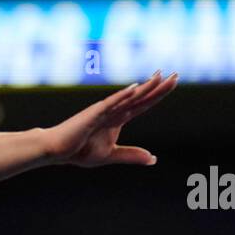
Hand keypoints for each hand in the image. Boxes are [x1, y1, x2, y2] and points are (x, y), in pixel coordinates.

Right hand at [40, 71, 177, 167]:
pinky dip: (122, 96)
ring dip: (144, 87)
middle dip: (158, 87)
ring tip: (160, 76)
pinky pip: (110, 103)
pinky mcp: (93, 114)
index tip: (172, 82)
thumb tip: (153, 159)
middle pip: (141, 97)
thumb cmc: (79, 151)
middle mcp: (114, 111)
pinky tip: (135, 88)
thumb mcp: (110, 155)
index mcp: (118, 119)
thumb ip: (131, 155)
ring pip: (129, 97)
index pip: (143, 104)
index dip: (158, 94)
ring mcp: (103, 110)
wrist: (57, 150)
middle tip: (176, 75)